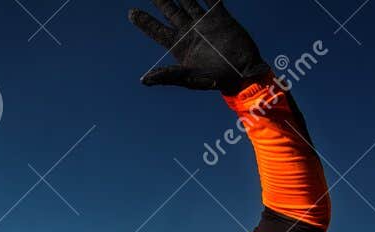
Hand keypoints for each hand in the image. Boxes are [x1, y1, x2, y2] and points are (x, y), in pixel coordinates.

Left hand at [127, 1, 268, 92]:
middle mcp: (189, 31)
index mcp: (179, 45)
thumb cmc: (215, 80)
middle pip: (169, 10)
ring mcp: (203, 21)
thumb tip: (144, 80)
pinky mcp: (219, 16)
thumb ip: (168, 76)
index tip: (131, 13)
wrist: (243, 73)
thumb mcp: (190, 79)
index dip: (144, 22)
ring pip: (187, 0)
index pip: (157, 30)